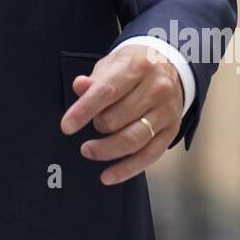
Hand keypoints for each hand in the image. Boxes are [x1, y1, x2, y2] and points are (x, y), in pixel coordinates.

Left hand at [60, 44, 184, 184]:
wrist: (170, 65)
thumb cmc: (134, 66)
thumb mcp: (112, 63)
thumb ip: (95, 79)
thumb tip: (79, 86)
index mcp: (137, 67)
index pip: (106, 91)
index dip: (84, 110)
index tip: (66, 126)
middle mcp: (156, 89)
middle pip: (118, 119)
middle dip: (97, 126)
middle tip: (92, 123)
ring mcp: (166, 111)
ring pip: (133, 140)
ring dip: (106, 150)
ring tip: (88, 150)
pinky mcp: (172, 130)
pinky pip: (149, 156)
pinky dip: (127, 169)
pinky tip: (109, 176)